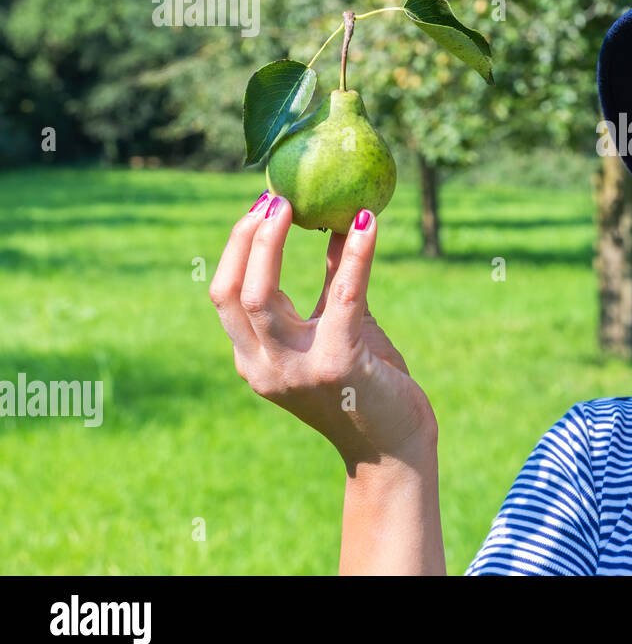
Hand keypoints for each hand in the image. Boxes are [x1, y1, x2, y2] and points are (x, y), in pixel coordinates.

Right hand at [210, 193, 436, 469]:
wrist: (394, 447)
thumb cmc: (368, 384)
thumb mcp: (342, 327)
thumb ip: (333, 281)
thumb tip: (341, 221)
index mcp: (255, 359)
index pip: (225, 295)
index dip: (237, 246)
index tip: (259, 206)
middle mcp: (264, 367)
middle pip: (232, 292)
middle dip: (247, 238)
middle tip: (274, 197)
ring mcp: (295, 370)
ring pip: (261, 296)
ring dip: (273, 242)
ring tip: (297, 203)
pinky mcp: (338, 365)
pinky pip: (342, 297)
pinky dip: (355, 255)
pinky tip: (369, 222)